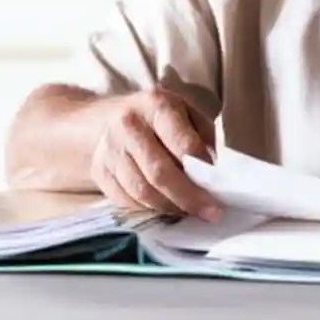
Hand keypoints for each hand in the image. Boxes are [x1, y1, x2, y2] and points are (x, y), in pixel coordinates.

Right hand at [90, 88, 221, 221]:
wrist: (105, 119)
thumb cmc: (158, 118)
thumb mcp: (186, 112)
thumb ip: (204, 136)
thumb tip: (218, 169)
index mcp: (157, 105)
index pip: (182, 142)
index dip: (202, 168)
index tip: (219, 188)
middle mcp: (130, 125)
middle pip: (160, 172)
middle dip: (189, 197)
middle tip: (211, 213)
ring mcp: (111, 150)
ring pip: (142, 191)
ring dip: (171, 207)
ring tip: (191, 213)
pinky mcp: (100, 171)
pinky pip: (127, 200)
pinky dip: (150, 209)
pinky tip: (167, 209)